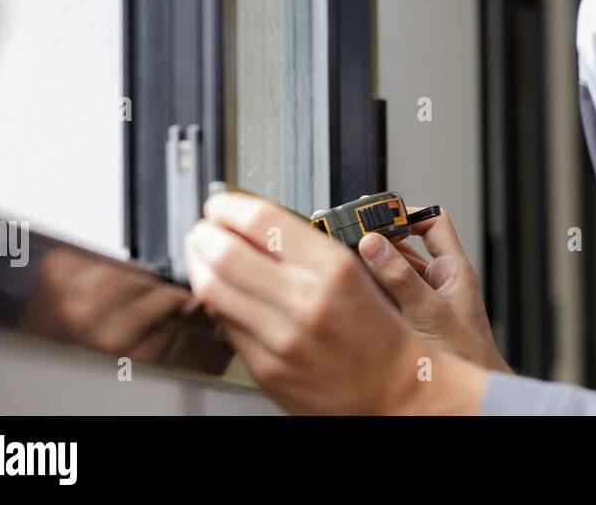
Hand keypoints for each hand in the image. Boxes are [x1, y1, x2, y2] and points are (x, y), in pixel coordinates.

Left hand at [185, 191, 488, 413]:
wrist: (396, 390)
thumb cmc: (381, 333)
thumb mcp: (356, 272)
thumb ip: (307, 248)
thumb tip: (255, 226)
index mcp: (333, 268)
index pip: (262, 221)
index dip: (229, 206)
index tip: (221, 204)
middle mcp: (305, 301)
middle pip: (225, 252)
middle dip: (203, 234)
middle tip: (203, 229)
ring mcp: (281, 338)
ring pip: (213, 289)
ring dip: (199, 266)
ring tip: (203, 257)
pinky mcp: (266, 368)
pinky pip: (225, 325)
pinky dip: (217, 303)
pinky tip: (224, 295)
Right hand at [356, 208, 512, 374]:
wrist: (466, 402)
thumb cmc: (467, 355)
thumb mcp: (429, 310)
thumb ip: (400, 277)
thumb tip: (373, 244)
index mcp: (452, 270)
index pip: (433, 224)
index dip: (408, 214)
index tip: (381, 214)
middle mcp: (437, 283)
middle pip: (404, 250)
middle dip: (378, 244)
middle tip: (349, 238)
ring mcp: (421, 303)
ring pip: (390, 275)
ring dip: (369, 271)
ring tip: (344, 265)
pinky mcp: (408, 322)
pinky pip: (385, 300)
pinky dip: (368, 295)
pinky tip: (351, 294)